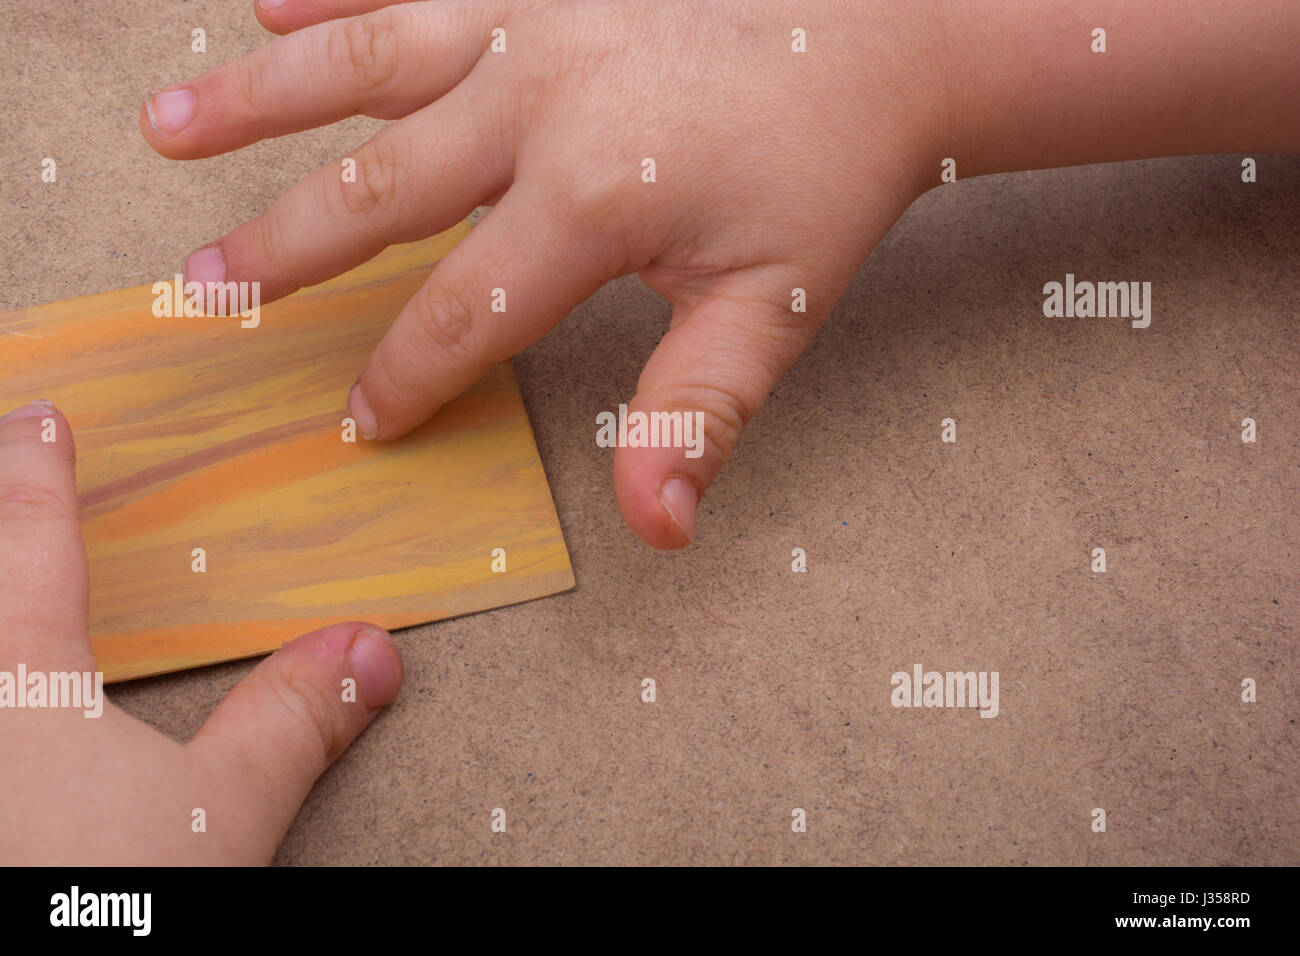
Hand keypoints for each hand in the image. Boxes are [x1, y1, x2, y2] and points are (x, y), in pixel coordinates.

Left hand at [0, 401, 403, 863]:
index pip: (28, 538)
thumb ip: (291, 724)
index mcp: (15, 679)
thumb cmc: (92, 906)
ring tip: (2, 604)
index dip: (34, 469)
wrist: (30, 952)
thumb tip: (370, 650)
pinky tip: (13, 723)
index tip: (41, 418)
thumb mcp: (215, 823)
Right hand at [140, 0, 944, 547]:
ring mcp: (533, 18)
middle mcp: (538, 97)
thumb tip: (658, 527)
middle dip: (284, 249)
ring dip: (259, 98)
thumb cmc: (826, 175)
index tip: (359, 420)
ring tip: (168, 127)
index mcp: (591, 196)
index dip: (405, 376)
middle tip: (204, 294)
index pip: (465, 311)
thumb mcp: (776, 308)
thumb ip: (699, 411)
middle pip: (379, 188)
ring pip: (365, 62)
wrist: (882, 36)